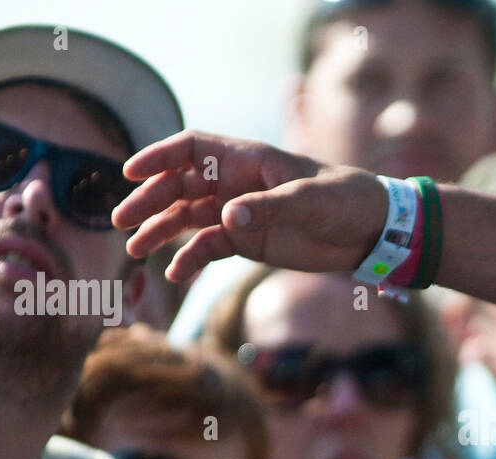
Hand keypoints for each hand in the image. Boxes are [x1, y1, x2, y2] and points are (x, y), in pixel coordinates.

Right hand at [112, 130, 386, 283]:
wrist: (372, 232)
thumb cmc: (347, 201)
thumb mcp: (312, 201)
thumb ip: (270, 208)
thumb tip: (228, 217)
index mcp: (249, 160)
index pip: (192, 149)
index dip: (159, 156)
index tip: (130, 172)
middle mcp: (237, 183)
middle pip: (180, 186)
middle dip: (150, 201)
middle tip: (122, 222)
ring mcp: (239, 213)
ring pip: (188, 218)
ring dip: (160, 231)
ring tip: (136, 250)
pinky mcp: (248, 241)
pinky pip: (209, 247)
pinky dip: (190, 259)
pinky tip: (176, 273)